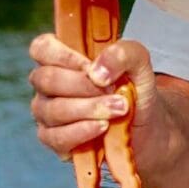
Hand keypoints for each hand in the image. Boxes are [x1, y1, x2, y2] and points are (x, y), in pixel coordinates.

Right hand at [29, 34, 159, 159]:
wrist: (146, 120)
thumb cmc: (134, 85)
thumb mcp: (139, 62)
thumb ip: (123, 54)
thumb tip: (96, 72)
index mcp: (64, 58)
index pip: (42, 48)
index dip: (62, 55)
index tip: (90, 65)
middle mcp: (49, 84)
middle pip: (46, 79)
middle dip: (83, 85)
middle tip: (113, 89)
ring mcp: (48, 112)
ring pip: (52, 110)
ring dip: (89, 108)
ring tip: (119, 108)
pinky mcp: (53, 139)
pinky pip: (56, 137)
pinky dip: (82, 131)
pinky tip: (103, 126)